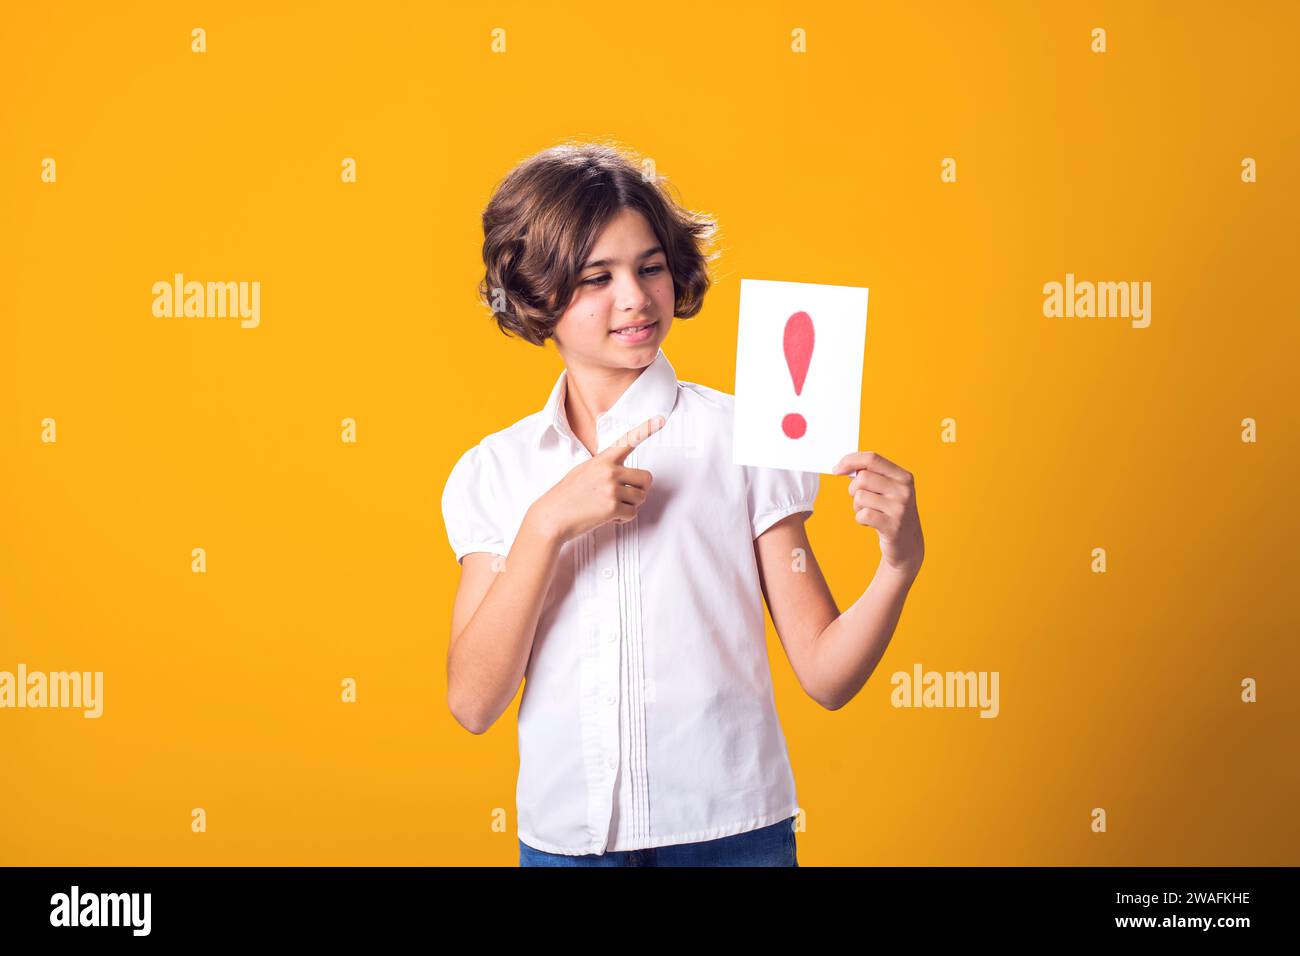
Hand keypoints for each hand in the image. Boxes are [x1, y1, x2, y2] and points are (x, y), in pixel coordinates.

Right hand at [528, 415, 664, 544]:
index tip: (661, 419)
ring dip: (629, 505)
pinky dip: (622, 518)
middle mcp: (610, 471)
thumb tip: (624, 476)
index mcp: (603, 460)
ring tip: (609, 506)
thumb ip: (605, 468)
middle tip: (624, 496)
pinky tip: (607, 516)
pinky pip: (632, 514)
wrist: (552, 516)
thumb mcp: (584, 471)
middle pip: (646, 478)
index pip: (628, 441)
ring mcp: (611, 489)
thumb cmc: (567, 495)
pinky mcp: (612, 507)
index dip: (646, 429)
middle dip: (639, 489)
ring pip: (641, 498)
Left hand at [831, 451, 923, 576]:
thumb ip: (872, 475)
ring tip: (869, 513)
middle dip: (853, 489)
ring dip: (857, 507)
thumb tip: (843, 466)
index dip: (850, 460)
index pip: (872, 458)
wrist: (908, 544)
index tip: (836, 469)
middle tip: (861, 500)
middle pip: (862, 478)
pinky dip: (860, 519)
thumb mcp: (888, 490)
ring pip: (860, 496)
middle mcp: (904, 490)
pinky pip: (862, 515)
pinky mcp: (892, 526)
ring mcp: (900, 508)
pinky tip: (871, 523)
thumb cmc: (891, 512)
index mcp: (904, 477)